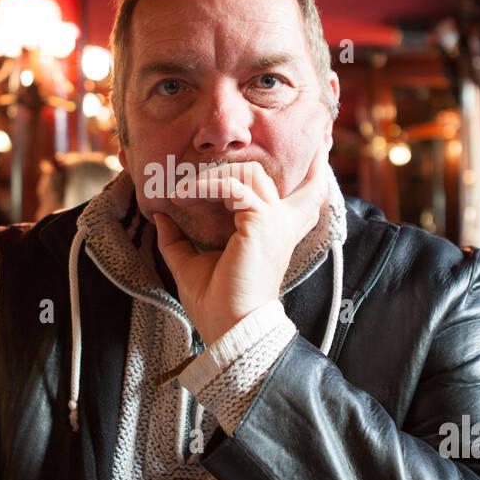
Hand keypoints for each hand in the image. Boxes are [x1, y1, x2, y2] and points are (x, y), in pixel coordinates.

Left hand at [152, 140, 331, 345]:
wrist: (230, 329)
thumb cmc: (217, 304)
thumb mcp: (191, 265)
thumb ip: (178, 240)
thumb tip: (161, 216)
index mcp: (274, 234)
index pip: (305, 198)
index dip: (315, 175)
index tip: (318, 151)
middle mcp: (281, 224)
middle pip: (289, 180)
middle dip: (282, 162)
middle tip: (273, 150)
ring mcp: (274, 221)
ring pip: (251, 175)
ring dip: (215, 176)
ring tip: (184, 191)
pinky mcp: (262, 221)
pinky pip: (233, 187)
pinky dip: (205, 186)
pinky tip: (184, 195)